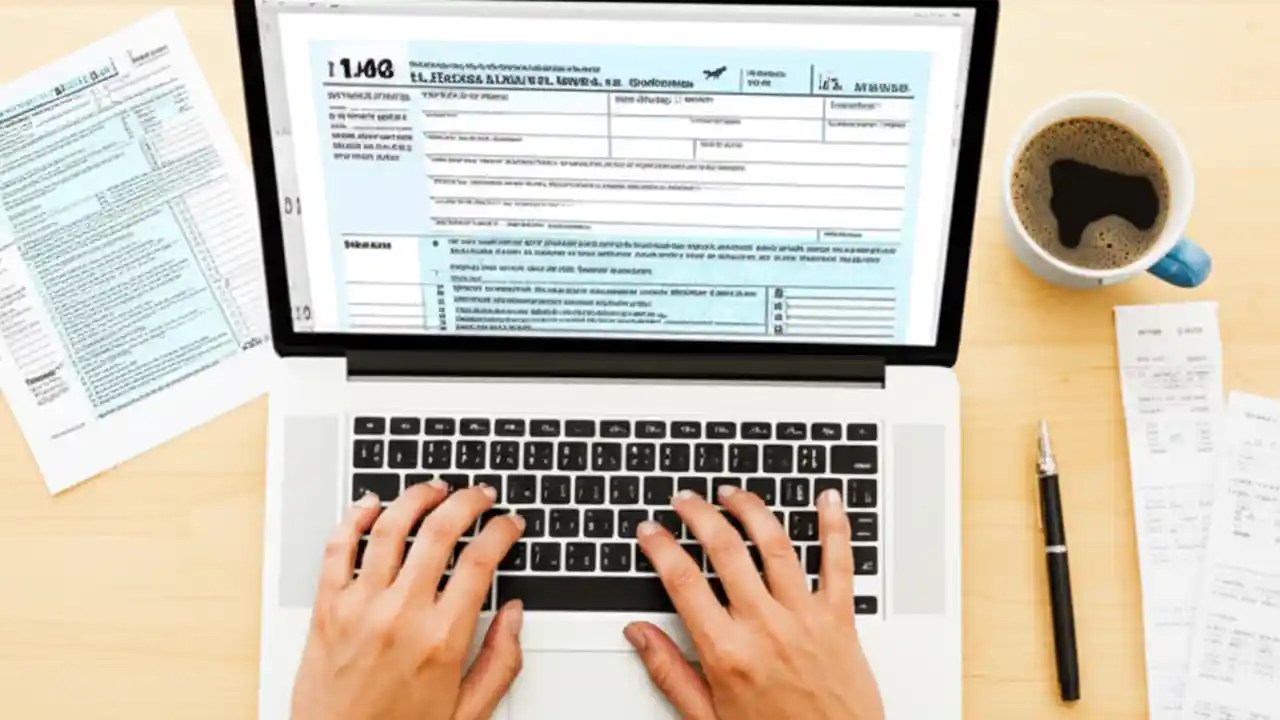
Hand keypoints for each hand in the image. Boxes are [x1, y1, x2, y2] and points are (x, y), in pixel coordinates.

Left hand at [291, 481, 525, 719]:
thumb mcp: (468, 713)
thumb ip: (500, 662)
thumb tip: (513, 615)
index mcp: (441, 639)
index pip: (481, 561)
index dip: (502, 531)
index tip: (509, 523)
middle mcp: (400, 615)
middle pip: (439, 531)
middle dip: (467, 502)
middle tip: (479, 495)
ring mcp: (360, 607)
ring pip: (390, 528)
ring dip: (415, 498)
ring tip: (433, 489)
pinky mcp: (326, 610)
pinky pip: (337, 548)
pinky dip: (353, 518)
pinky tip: (369, 505)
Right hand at [626, 486, 883, 719]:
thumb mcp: (707, 717)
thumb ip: (670, 671)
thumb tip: (638, 633)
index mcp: (728, 653)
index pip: (684, 582)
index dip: (661, 548)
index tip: (650, 531)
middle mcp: (766, 628)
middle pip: (726, 550)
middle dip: (699, 515)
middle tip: (685, 500)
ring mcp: (805, 619)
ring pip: (776, 545)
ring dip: (752, 510)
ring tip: (733, 493)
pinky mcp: (840, 620)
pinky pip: (840, 563)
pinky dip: (835, 526)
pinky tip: (827, 499)